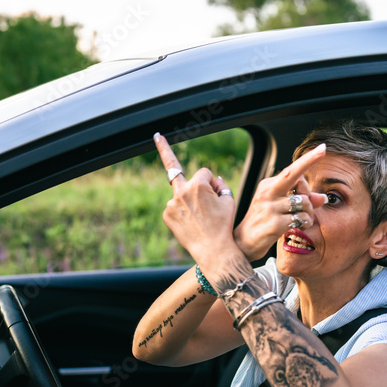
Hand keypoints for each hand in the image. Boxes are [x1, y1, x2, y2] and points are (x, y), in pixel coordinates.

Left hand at [154, 133, 236, 262]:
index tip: (215, 188)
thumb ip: (220, 185)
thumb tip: (213, 178)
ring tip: (200, 218)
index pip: (204, 172)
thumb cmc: (223, 224)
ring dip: (189, 200)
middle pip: (177, 169)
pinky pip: (175, 206)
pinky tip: (190, 223)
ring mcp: (171, 204)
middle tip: (157, 136)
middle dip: (165, 150)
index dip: (212, 183)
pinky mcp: (166, 215)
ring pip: (181, 193)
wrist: (213, 250)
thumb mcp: (229, 200)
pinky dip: (182, 211)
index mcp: (197, 185)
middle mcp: (181, 192)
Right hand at [233, 144, 328, 259]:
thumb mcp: (280, 208)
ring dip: (308, 213)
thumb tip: (323, 197)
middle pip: (296, 177)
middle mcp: (267, 193)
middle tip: (312, 203)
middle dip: (309, 182)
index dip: (309, 158)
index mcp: (268, 186)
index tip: (323, 148)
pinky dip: (305, 223)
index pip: (291, 169)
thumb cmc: (264, 223)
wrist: (243, 244)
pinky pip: (301, 219)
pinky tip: (298, 228)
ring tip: (302, 221)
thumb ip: (302, 201)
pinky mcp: (274, 224)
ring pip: (304, 203)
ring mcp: (269, 208)